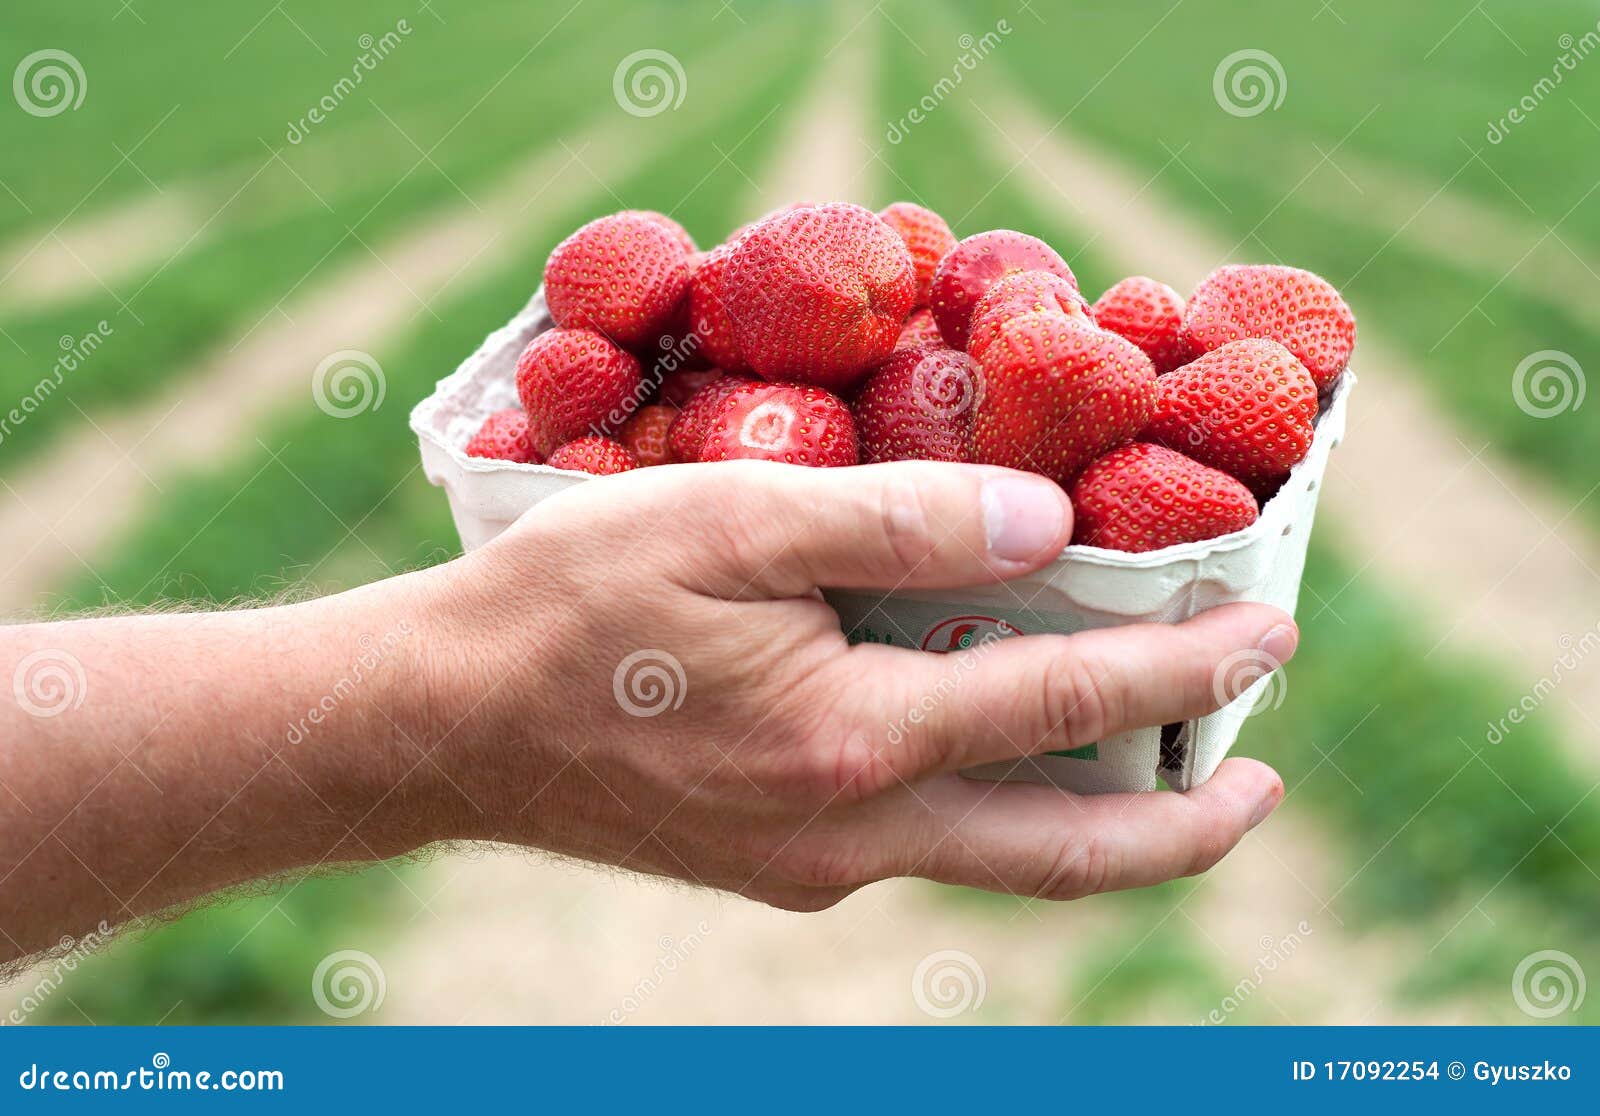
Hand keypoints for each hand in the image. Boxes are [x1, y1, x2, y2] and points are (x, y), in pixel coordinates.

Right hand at [419, 460, 1292, 910]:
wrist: (443, 723)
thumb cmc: (569, 603)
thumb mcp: (731, 517)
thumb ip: (897, 520)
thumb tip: (1044, 526)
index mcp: (851, 742)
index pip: (1068, 707)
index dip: (1185, 668)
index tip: (1272, 632)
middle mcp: (849, 832)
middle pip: (1067, 853)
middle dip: (1185, 826)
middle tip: (1261, 779)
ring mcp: (814, 865)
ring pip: (1000, 858)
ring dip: (1100, 821)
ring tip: (1162, 763)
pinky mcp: (778, 865)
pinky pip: (925, 838)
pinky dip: (998, 800)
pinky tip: (998, 737)